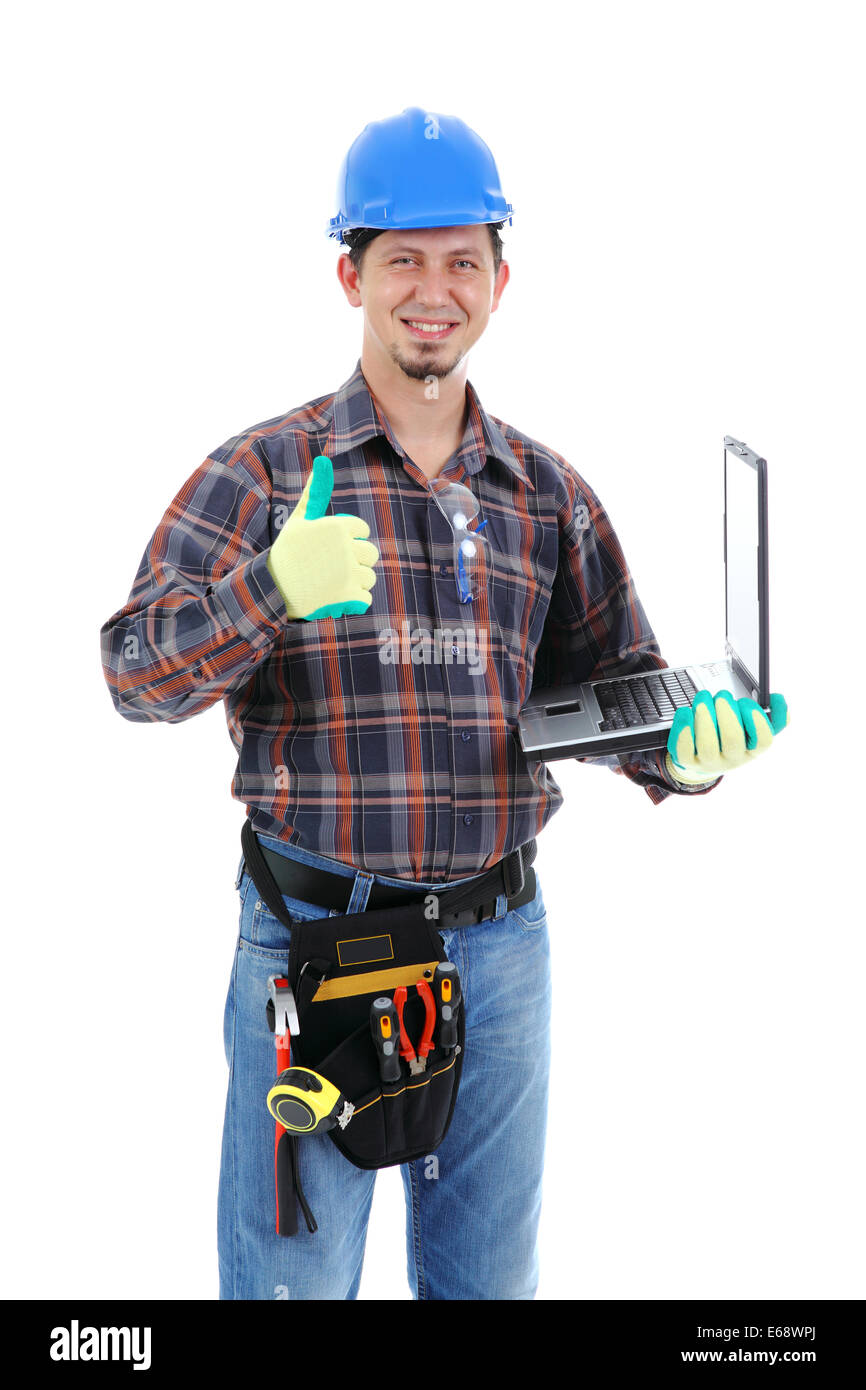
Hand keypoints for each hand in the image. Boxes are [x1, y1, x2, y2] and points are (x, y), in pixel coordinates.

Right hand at [267, 455, 378, 620]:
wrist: (273, 587)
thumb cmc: (288, 550)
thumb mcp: (300, 519)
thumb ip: (315, 492)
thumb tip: (322, 460)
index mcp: (337, 526)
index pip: (362, 530)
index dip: (348, 538)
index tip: (329, 546)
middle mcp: (346, 547)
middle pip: (371, 553)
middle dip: (355, 560)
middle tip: (331, 567)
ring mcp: (348, 573)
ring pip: (369, 576)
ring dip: (354, 581)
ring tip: (330, 581)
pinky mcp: (348, 596)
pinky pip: (365, 598)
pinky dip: (353, 601)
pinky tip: (334, 595)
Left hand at [665, 689, 788, 785]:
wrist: (702, 758)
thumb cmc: (730, 736)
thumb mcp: (753, 728)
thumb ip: (772, 715)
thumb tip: (777, 698)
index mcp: (753, 749)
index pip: (763, 740)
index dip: (757, 721)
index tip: (747, 703)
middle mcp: (732, 758)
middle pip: (733, 740)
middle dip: (727, 712)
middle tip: (721, 697)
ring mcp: (709, 762)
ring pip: (708, 744)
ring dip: (705, 716)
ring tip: (703, 699)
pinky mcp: (687, 760)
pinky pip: (684, 748)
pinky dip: (684, 726)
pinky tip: (686, 712)